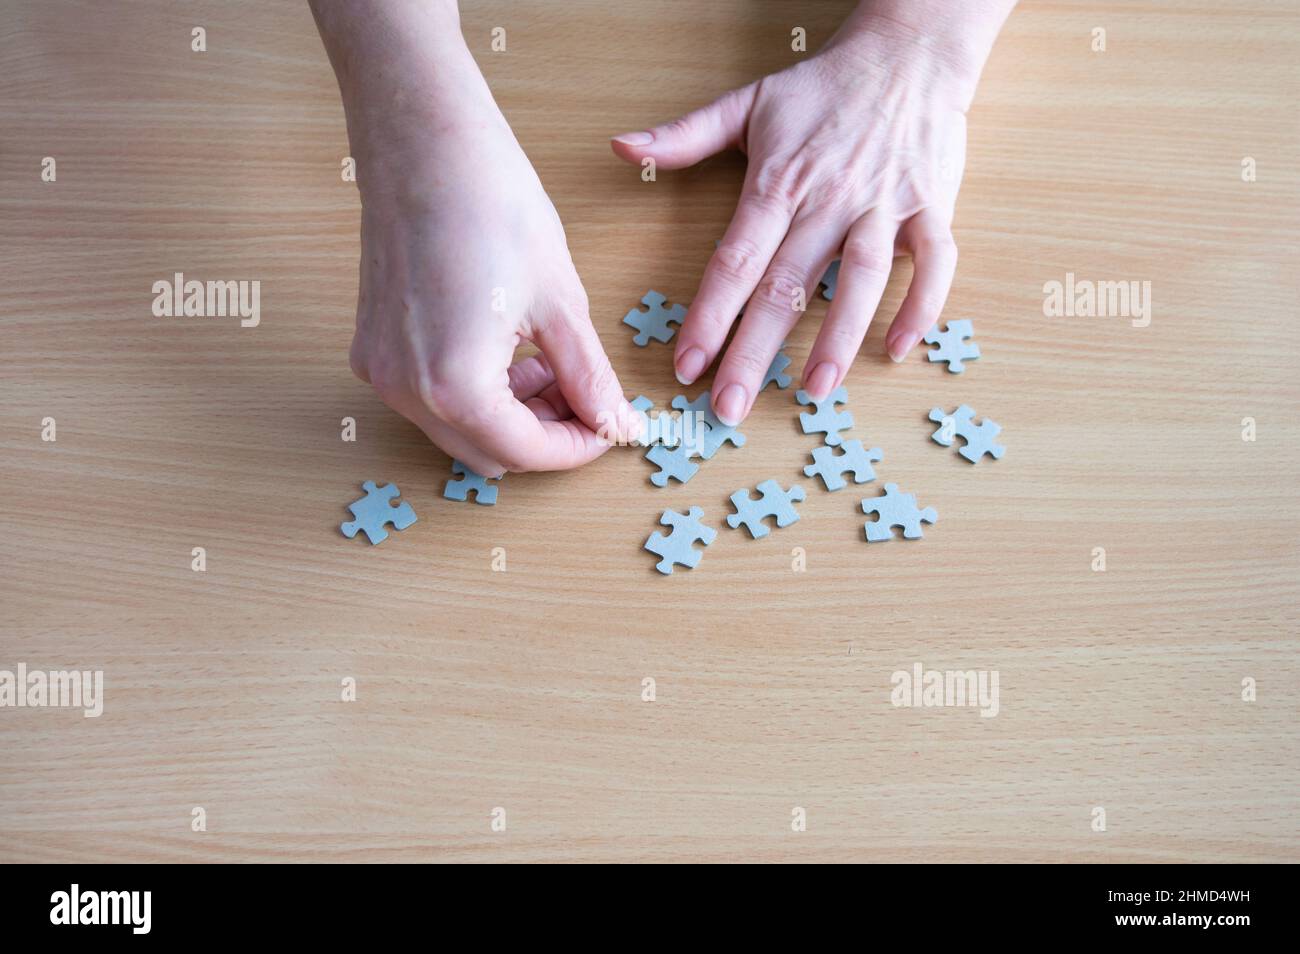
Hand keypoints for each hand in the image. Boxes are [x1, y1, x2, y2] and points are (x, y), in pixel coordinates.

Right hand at [315, 1, 637, 475]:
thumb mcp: (560, 302)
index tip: (611, 428)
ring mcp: (381, 370)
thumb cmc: (492, 204)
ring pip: (457, 431)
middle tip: (586, 398)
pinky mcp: (372, 348)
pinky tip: (508, 348)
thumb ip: (589, 377)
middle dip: (544, 435)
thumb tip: (618, 425)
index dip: (578, 448)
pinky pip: (429, 399)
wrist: (424, 140)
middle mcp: (406, 390)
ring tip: (552, 364)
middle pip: (488, 453)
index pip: (527, 453)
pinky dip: (474, 393)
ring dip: (511, 416)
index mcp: (455, 385)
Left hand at [611, 0, 1011, 424]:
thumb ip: (684, 134)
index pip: (735, 259)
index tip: (687, 365)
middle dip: (755, 351)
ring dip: (839, 336)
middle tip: (730, 407)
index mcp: (779, 182)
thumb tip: (622, 146)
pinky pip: (934, 263)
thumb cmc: (825, 84)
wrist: (908, 50)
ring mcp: (884, 205)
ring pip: (862, 278)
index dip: (709, 315)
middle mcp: (830, 199)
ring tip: (815, 391)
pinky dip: (922, 305)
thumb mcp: (747, 101)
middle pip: (786, 284)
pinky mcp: (932, 206)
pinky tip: (897, 350)